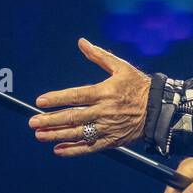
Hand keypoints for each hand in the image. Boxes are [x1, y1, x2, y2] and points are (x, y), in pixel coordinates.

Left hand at [28, 38, 151, 155]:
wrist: (159, 109)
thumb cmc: (139, 86)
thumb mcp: (121, 67)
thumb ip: (99, 55)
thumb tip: (82, 42)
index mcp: (105, 92)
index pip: (76, 96)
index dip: (57, 99)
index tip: (40, 101)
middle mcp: (104, 111)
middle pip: (73, 117)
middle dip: (50, 120)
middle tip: (33, 122)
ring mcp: (107, 128)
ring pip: (78, 134)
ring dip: (57, 135)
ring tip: (40, 135)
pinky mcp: (112, 141)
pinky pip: (90, 147)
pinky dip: (74, 151)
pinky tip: (58, 150)